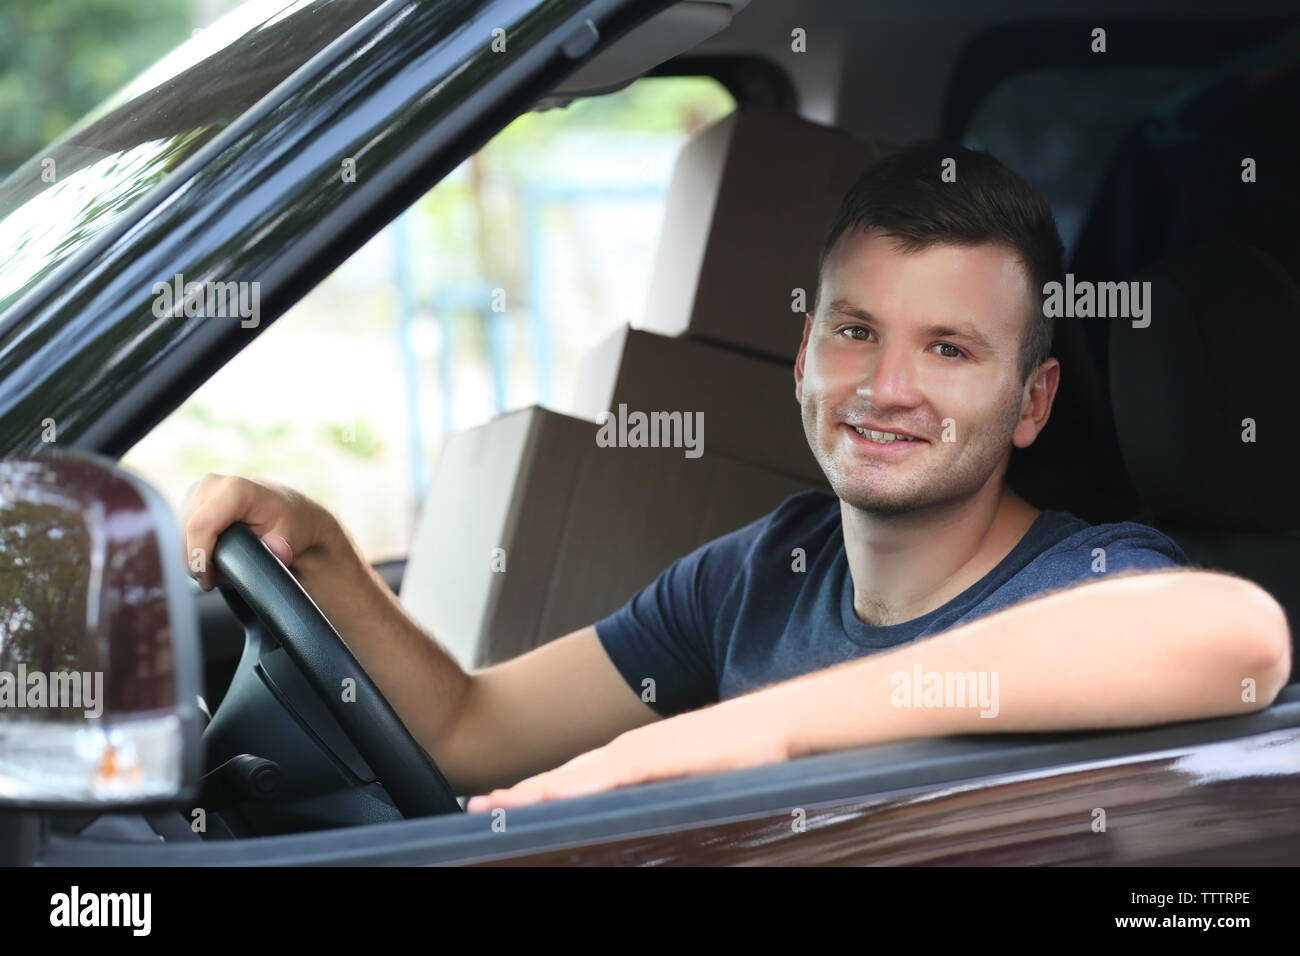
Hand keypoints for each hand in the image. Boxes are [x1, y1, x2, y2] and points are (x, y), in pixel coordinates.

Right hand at [182, 474, 336, 590]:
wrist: (288, 511)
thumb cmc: (290, 522)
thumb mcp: (292, 534)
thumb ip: (282, 545)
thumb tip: (278, 551)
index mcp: (234, 488)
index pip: (200, 526)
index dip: (199, 556)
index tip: (209, 580)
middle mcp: (211, 484)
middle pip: (185, 533)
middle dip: (198, 560)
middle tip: (221, 578)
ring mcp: (197, 491)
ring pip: (179, 535)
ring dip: (195, 556)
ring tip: (222, 565)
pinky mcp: (190, 501)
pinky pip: (180, 532)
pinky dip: (194, 548)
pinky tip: (214, 554)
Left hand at [465, 696, 794, 811]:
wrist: (781, 722)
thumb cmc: (746, 755)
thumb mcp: (693, 783)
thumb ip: (664, 795)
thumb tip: (648, 817)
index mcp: (638, 759)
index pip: (576, 779)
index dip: (538, 793)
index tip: (501, 806)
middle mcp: (631, 751)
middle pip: (564, 775)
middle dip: (520, 793)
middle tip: (478, 809)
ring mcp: (643, 751)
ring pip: (575, 775)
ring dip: (534, 791)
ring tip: (495, 807)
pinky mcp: (660, 756)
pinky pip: (608, 775)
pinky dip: (575, 786)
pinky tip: (548, 797)